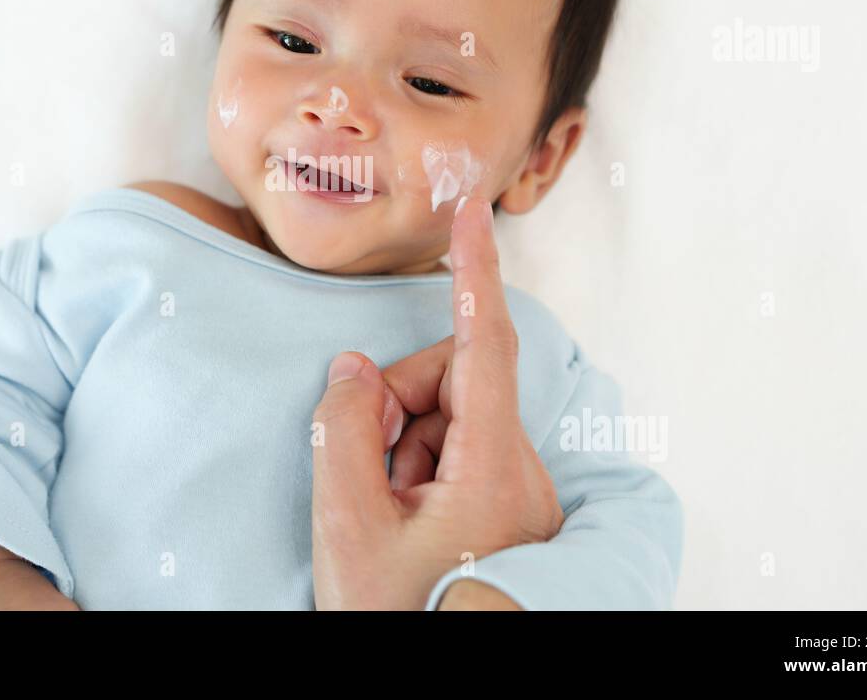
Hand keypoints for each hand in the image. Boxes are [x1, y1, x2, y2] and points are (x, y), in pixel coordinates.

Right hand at [311, 196, 563, 609]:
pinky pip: (459, 451)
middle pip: (456, 382)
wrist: (440, 674)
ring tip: (383, 509)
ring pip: (452, 418)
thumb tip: (355, 369)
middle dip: (400, 402)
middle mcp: (521, 474)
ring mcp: (518, 493)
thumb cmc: (399, 617)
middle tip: (364, 462)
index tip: (470, 213)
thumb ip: (344, 432)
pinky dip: (418, 464)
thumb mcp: (349, 526)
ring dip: (404, 442)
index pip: (486, 345)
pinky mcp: (508, 508)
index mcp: (493, 471)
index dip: (475, 272)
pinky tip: (399, 516)